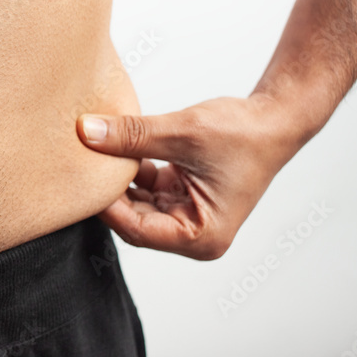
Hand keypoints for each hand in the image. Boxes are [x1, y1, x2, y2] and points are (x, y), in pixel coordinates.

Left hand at [76, 94, 302, 259]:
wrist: (274, 119)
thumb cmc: (243, 133)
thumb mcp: (182, 133)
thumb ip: (131, 135)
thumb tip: (86, 131)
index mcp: (201, 237)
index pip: (136, 230)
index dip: (106, 205)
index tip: (83, 178)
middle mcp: (194, 234)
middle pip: (132, 221)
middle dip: (109, 193)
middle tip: (83, 164)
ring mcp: (186, 216)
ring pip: (135, 204)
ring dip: (119, 180)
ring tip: (97, 154)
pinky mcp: (181, 197)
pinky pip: (144, 190)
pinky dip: (131, 171)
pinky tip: (117, 149)